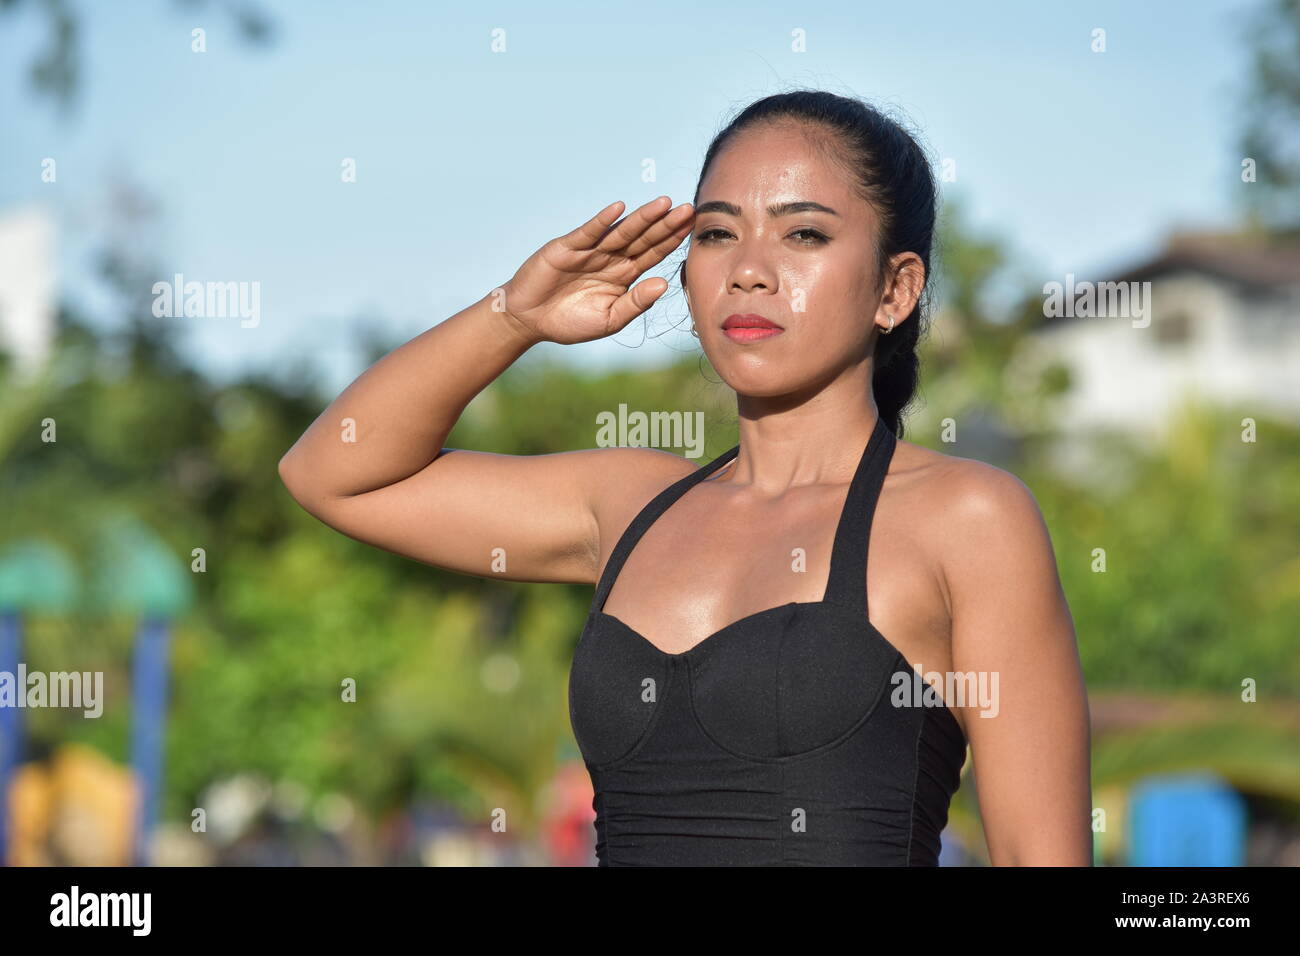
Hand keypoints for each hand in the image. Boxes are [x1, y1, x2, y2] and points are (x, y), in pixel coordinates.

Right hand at [497, 197, 694, 344]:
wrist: (529, 320)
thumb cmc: (570, 322)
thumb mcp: (609, 319)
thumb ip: (636, 303)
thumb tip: (664, 284)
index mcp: (624, 275)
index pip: (653, 254)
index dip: (672, 241)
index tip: (693, 229)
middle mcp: (611, 258)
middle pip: (643, 238)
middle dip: (665, 224)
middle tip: (689, 209)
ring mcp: (590, 250)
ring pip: (621, 231)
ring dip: (642, 217)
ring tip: (663, 204)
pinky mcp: (567, 247)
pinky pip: (588, 232)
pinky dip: (603, 221)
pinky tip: (619, 209)